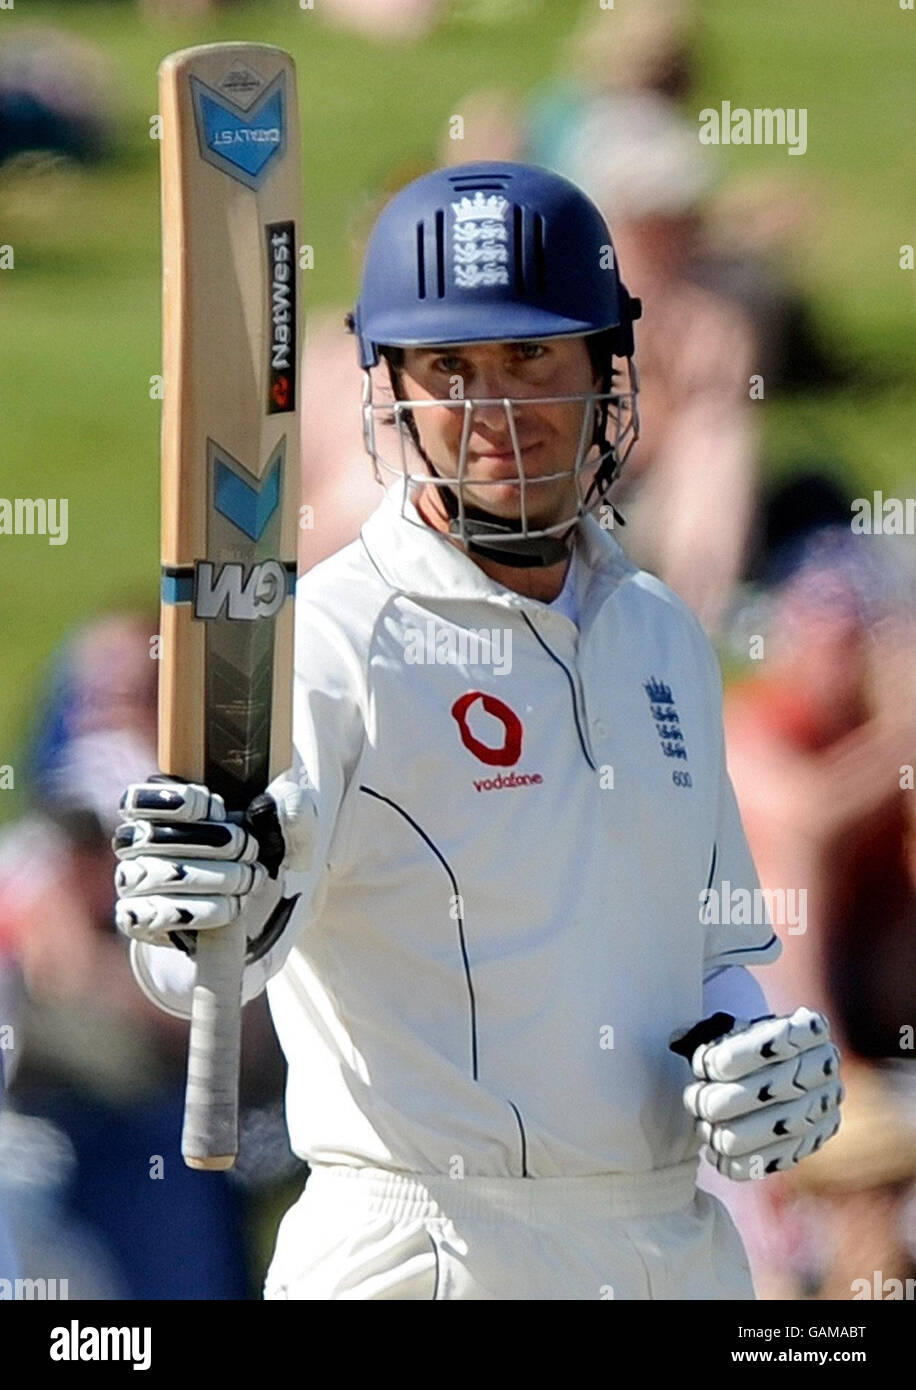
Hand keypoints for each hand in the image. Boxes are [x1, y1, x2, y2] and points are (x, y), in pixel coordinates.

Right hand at [112, 779, 284, 951]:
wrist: (267, 921)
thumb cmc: (272, 862)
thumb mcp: (296, 833)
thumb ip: (293, 809)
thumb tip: (267, 804)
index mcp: (166, 808)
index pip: (140, 798)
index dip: (179, 801)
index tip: (218, 807)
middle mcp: (139, 844)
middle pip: (151, 836)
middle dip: (211, 842)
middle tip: (250, 850)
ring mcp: (137, 884)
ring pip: (156, 874)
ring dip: (210, 877)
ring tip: (248, 881)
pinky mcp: (141, 921)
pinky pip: (153, 915)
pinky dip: (196, 912)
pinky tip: (228, 909)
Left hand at [669, 1006, 842, 1180]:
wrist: (777, 1073)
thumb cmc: (742, 1045)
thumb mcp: (729, 1026)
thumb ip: (704, 1031)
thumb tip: (677, 1040)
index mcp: (809, 1029)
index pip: (775, 1042)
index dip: (734, 1057)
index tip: (704, 1066)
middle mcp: (825, 1068)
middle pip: (769, 1091)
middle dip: (721, 1098)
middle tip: (693, 1099)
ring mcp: (824, 1109)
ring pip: (770, 1130)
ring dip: (726, 1131)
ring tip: (702, 1123)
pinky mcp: (812, 1144)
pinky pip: (772, 1162)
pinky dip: (735, 1160)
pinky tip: (713, 1151)